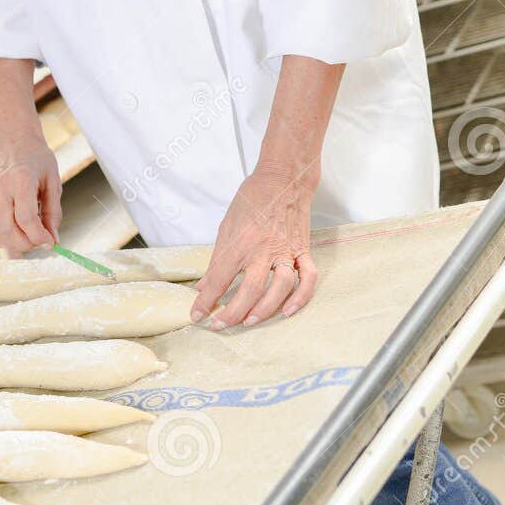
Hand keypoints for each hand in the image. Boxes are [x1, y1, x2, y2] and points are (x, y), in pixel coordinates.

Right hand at [0, 136, 61, 255]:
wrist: (15, 143)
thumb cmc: (36, 160)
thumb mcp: (53, 182)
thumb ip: (53, 213)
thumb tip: (52, 241)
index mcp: (21, 179)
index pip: (26, 219)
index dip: (39, 237)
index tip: (49, 241)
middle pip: (7, 229)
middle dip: (25, 243)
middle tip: (37, 239)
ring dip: (10, 243)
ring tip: (23, 235)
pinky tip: (0, 236)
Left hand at [190, 163, 318, 327]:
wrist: (284, 178)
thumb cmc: (252, 198)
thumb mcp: (226, 225)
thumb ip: (217, 257)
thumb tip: (203, 285)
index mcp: (240, 241)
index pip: (218, 279)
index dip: (205, 301)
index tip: (197, 315)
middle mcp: (263, 249)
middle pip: (249, 290)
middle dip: (232, 313)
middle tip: (220, 325)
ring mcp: (286, 250)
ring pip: (279, 288)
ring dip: (264, 309)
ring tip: (249, 322)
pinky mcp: (303, 250)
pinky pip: (307, 278)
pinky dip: (300, 298)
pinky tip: (287, 311)